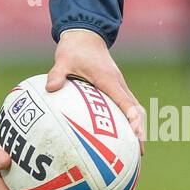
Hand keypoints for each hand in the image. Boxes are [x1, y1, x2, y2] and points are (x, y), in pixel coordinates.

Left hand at [47, 28, 144, 154]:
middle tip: (139, 154)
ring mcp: (119, 86)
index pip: (126, 102)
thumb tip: (50, 88)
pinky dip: (128, 121)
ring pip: (134, 110)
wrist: (85, 35)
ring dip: (137, 128)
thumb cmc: (75, 49)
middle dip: (140, 131)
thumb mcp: (63, 59)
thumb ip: (57, 74)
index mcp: (109, 80)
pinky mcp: (115, 87)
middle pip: (136, 111)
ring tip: (135, 152)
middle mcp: (118, 84)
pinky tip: (120, 136)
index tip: (135, 135)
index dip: (132, 119)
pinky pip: (126, 106)